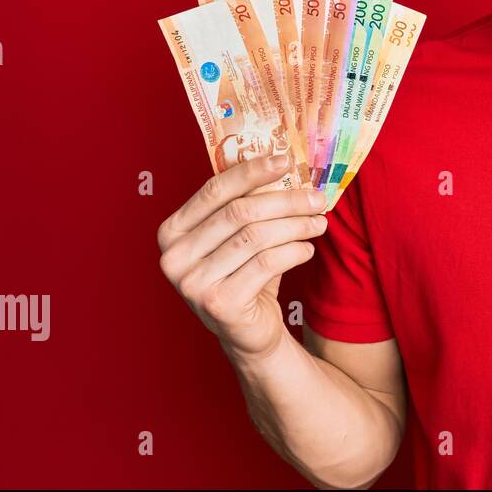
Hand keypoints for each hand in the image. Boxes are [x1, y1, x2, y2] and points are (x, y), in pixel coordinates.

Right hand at [157, 154, 327, 359]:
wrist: (248, 332)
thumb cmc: (244, 275)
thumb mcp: (239, 237)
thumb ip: (248, 203)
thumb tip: (282, 161)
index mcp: (171, 231)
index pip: (214, 190)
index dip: (251, 171)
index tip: (286, 159)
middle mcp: (174, 257)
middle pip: (239, 212)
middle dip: (286, 201)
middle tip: (318, 198)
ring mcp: (192, 283)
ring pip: (256, 237)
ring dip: (296, 226)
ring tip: (320, 223)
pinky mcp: (218, 304)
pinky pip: (266, 264)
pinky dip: (293, 252)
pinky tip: (308, 249)